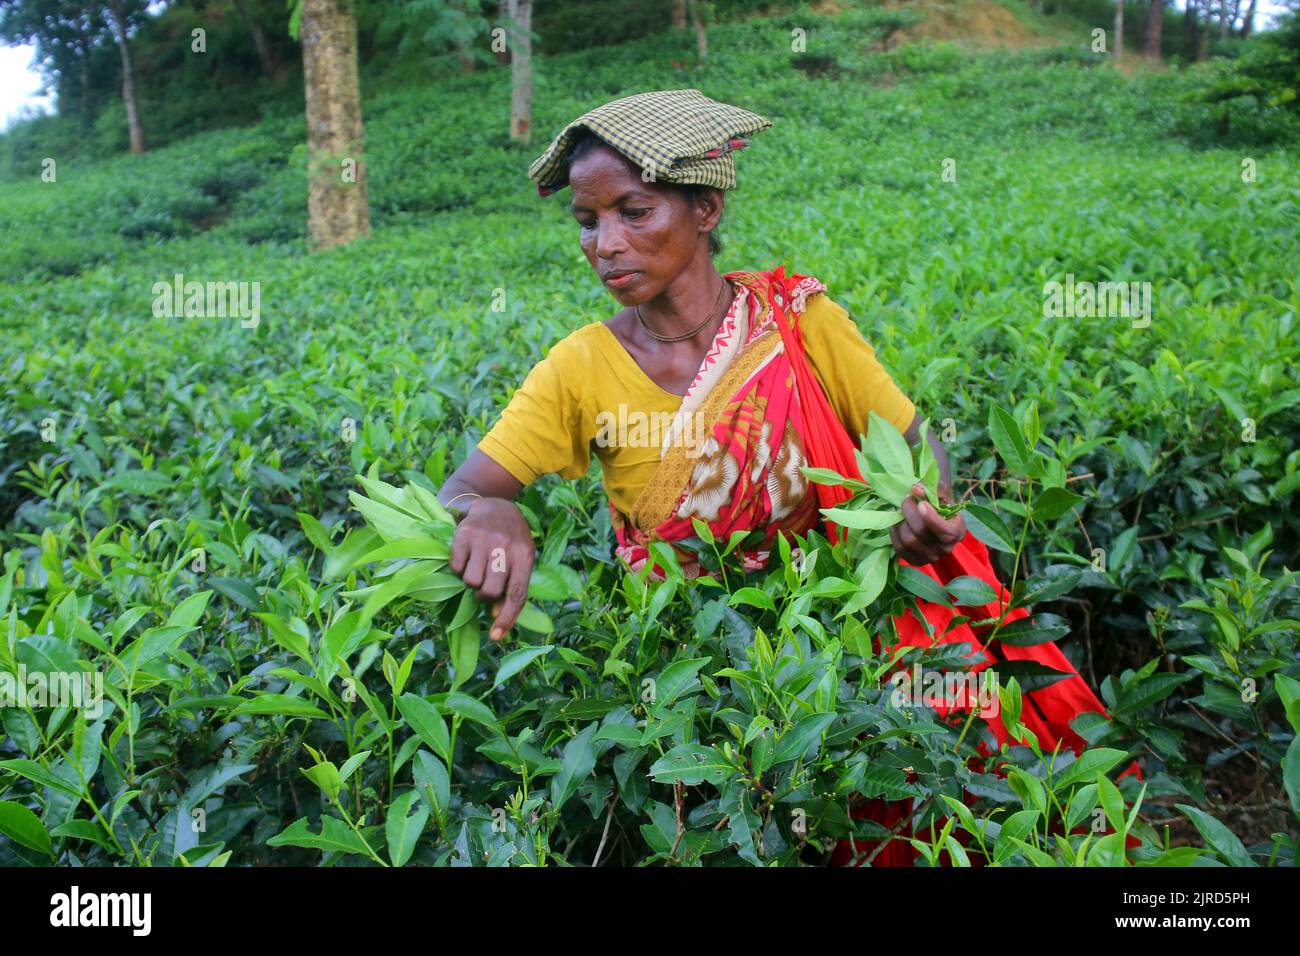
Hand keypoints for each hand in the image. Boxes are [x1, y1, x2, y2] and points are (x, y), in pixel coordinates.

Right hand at [448, 497, 534, 641]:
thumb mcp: (520, 558)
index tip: (496, 636)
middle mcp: (505, 547)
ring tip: (476, 568)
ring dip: (471, 581)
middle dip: (484, 596)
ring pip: (471, 581)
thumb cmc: (511, 538)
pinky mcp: (464, 533)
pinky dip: (458, 568)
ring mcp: (484, 539)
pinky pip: (456, 566)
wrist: (494, 503)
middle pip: (490, 591)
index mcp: (524, 555)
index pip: (517, 594)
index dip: (507, 618)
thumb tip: (496, 616)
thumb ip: (513, 584)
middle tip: (484, 587)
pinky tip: (466, 557)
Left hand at [890, 482, 965, 565]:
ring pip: (908, 541)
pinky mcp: (916, 560)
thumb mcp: (939, 490)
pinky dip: (895, 533)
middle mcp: (946, 548)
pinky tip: (899, 522)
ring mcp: (931, 557)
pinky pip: (900, 549)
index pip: (945, 531)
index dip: (930, 518)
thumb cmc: (939, 500)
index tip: (921, 503)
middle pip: (921, 533)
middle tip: (906, 498)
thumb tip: (915, 489)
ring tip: (902, 511)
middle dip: (909, 512)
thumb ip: (930, 487)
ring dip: (900, 522)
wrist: (934, 514)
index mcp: (958, 531)